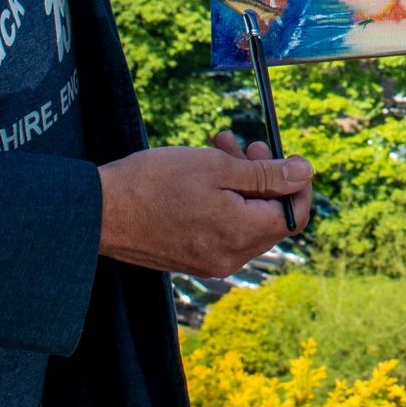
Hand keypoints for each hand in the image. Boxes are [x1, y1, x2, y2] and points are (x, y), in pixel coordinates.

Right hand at [96, 141, 310, 277]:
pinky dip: (223, 201)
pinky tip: (204, 172)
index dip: (297, 184)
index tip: (286, 155)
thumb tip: (306, 174)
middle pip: (269, 217)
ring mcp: (209, 261)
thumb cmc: (154, 183)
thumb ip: (267, 174)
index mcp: (241, 235)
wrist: (99, 212)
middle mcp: (230, 257)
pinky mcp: (191, 258)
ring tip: (221, 147)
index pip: (294, 215)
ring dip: (242, 183)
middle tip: (246, 144)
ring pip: (245, 220)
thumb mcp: (216, 167)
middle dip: (265, 177)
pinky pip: (222, 228)